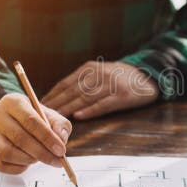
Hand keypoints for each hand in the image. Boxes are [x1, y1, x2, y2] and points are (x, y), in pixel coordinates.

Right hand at [0, 93, 71, 173]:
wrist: (14, 118)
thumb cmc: (35, 116)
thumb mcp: (50, 114)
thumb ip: (59, 124)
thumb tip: (60, 139)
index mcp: (13, 101)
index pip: (30, 120)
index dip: (47, 137)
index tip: (61, 150)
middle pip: (19, 138)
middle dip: (42, 152)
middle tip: (57, 160)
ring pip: (8, 153)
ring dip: (29, 160)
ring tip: (42, 158)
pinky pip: (2, 165)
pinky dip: (19, 168)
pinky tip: (29, 162)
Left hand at [41, 61, 158, 119]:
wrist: (149, 76)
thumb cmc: (120, 78)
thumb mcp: (99, 72)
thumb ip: (82, 82)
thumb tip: (58, 97)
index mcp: (90, 68)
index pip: (65, 83)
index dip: (51, 94)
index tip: (38, 105)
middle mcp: (99, 74)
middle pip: (72, 90)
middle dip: (55, 103)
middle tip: (40, 115)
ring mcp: (111, 84)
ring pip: (84, 98)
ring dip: (68, 108)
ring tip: (54, 118)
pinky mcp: (122, 96)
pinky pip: (103, 104)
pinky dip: (89, 111)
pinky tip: (78, 117)